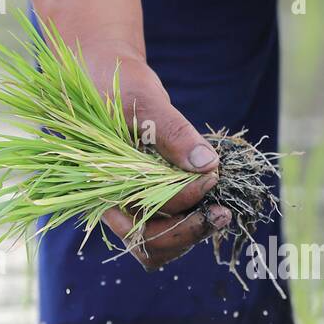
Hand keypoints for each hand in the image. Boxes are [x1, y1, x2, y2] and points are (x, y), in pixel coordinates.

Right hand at [77, 37, 227, 269]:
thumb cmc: (117, 84)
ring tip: (221, 212)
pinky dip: (190, 220)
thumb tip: (206, 163)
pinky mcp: (147, 198)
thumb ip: (172, 131)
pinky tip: (210, 202)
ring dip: (191, 232)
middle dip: (188, 232)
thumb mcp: (143, 99)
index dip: (181, 199)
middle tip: (223, 214)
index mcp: (100, 182)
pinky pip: (168, 226)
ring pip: (159, 243)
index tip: (212, 176)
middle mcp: (112, 201)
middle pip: (149, 244)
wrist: (110, 78)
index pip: (142, 213)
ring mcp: (129, 204)